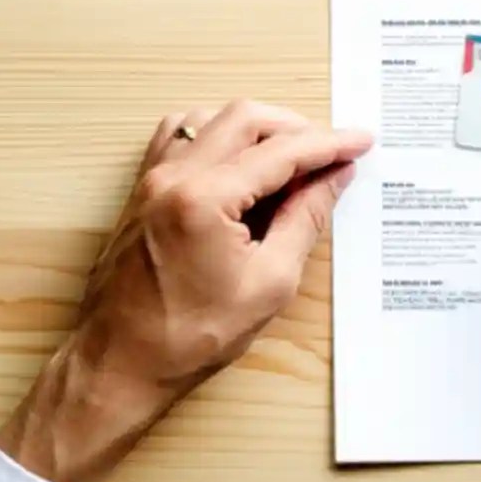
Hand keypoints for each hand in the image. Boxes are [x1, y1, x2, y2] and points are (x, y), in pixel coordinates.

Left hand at [0, 101, 371, 481]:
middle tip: (331, 153)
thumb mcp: (270, 282)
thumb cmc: (189, 337)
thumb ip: (306, 219)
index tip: (359, 141)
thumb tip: (333, 178)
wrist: (120, 363)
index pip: (281, 152)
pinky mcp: (141, 190)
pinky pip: (181, 136)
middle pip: (245, 118)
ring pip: (211, 118)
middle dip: (296, 129)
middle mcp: (172, 176)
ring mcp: (150, 180)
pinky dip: (219, 136)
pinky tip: (241, 161)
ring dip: (257, 129)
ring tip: (290, 160)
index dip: (328, 144)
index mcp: (204, 199)